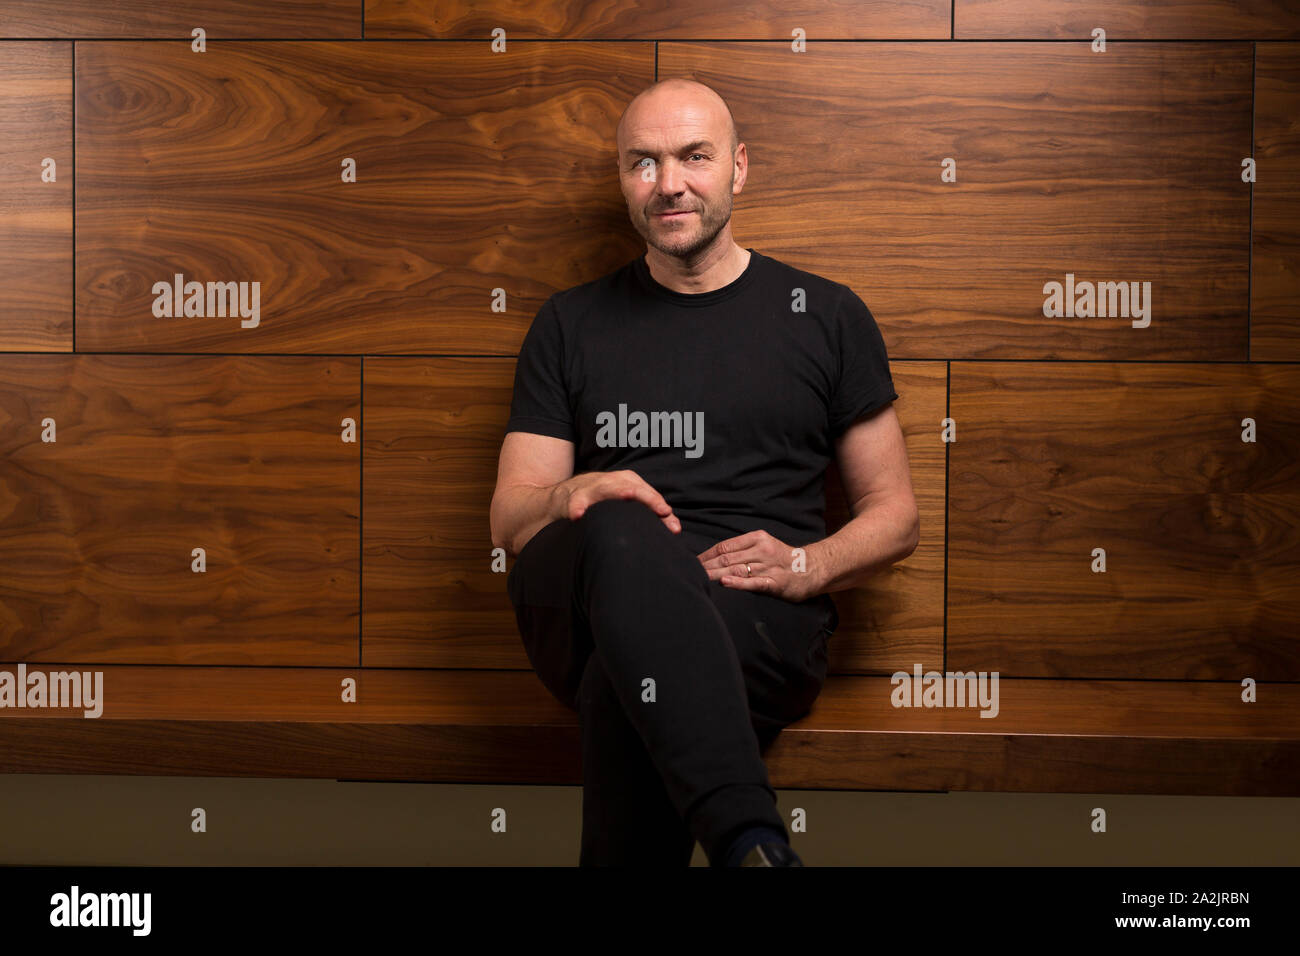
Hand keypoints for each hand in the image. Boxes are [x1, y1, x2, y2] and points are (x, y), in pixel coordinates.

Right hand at [554, 469, 680, 534]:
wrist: (563, 497)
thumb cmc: (601, 502)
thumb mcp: (625, 504)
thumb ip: (650, 514)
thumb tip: (676, 528)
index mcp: (627, 482)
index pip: (648, 494)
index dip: (661, 507)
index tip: (673, 524)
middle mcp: (612, 482)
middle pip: (633, 488)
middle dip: (649, 499)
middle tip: (663, 511)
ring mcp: (592, 488)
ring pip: (606, 488)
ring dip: (617, 491)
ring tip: (628, 496)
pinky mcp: (573, 497)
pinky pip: (576, 503)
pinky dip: (577, 507)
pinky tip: (578, 515)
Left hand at [696, 529, 818, 601]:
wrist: (812, 568)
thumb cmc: (783, 559)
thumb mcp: (764, 545)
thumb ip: (743, 549)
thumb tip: (715, 556)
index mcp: (757, 538)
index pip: (724, 546)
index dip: (706, 554)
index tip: (691, 561)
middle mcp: (762, 550)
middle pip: (727, 558)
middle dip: (705, 566)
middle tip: (687, 572)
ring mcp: (768, 567)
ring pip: (736, 569)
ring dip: (715, 574)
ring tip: (698, 578)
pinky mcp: (775, 583)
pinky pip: (753, 582)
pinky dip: (738, 583)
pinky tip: (724, 583)